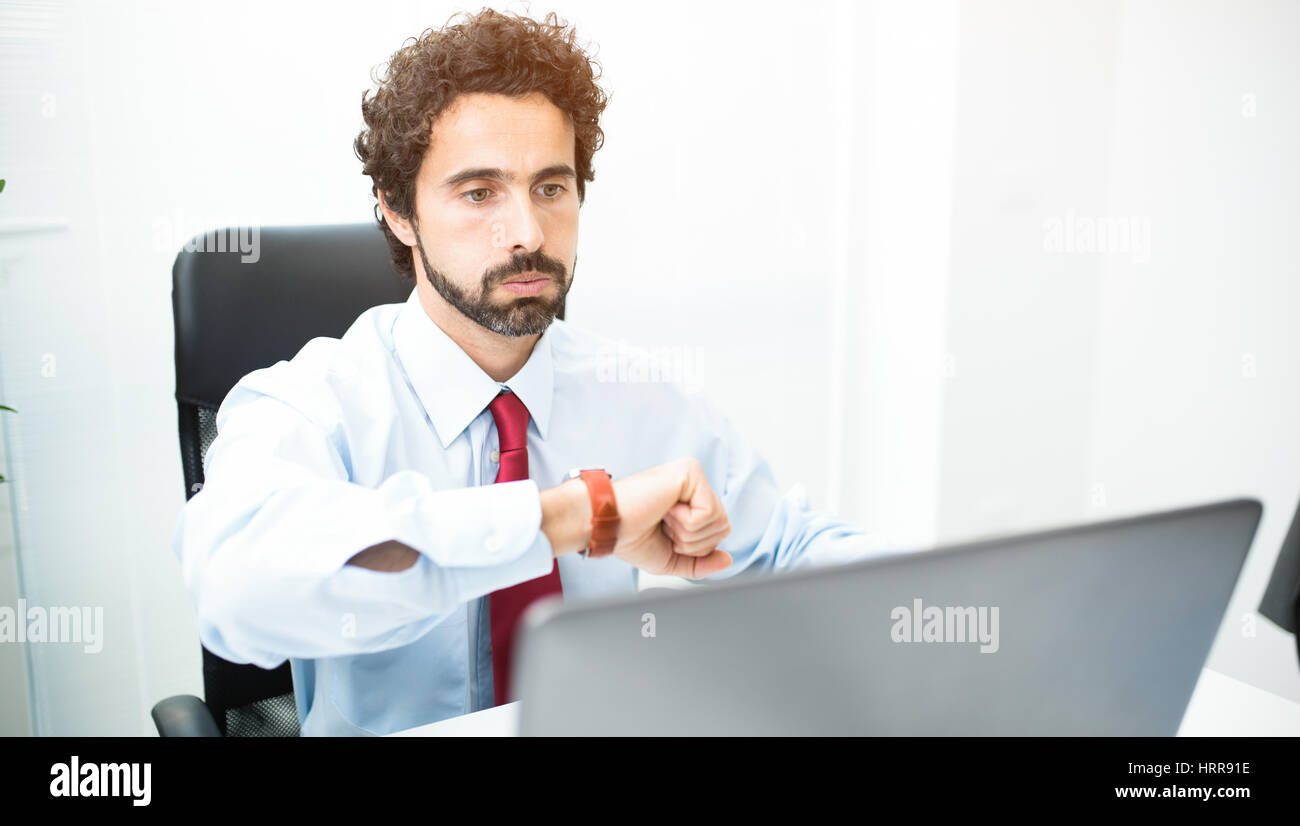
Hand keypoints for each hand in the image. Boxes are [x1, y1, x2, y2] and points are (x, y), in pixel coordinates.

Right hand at [608, 458, 731, 578]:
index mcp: (690, 500)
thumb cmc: (630, 537)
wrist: (606, 525)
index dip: (694, 547)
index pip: (718, 532)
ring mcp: (693, 475)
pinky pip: (709, 513)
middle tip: (664, 527)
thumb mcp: (671, 559)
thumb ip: (701, 562)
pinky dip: (686, 523)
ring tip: (663, 518)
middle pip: (723, 528)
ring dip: (687, 533)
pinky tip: (665, 510)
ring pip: (719, 522)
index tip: (664, 533)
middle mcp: (694, 484)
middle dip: (693, 542)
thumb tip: (728, 560)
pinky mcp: (690, 472)